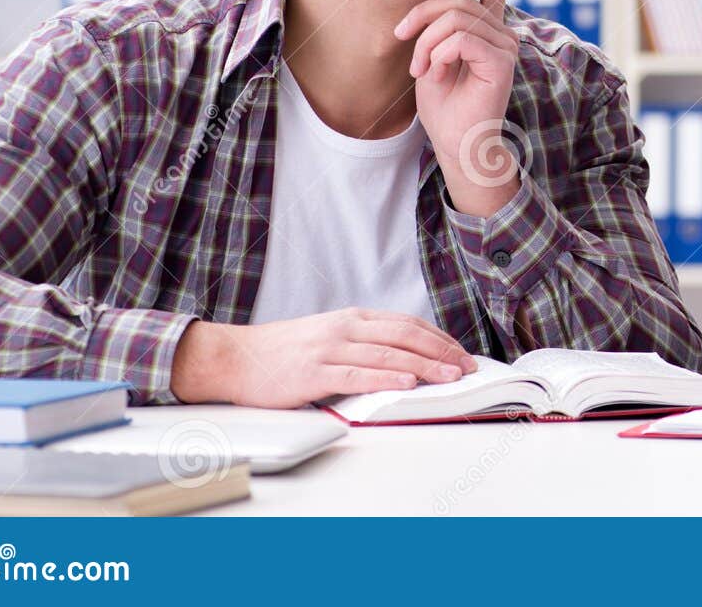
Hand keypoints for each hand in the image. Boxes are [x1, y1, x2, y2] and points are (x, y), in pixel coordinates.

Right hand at [171, 308, 478, 407]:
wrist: (234, 357)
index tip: (461, 353)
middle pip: (405, 336)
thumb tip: (402, 360)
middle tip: (467, 366)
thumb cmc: (281, 352)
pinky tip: (407, 383)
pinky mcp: (314, 372)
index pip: (406, 324)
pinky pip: (357, 375)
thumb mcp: (327, 336)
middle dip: (441, 351)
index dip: (438, 338)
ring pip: (388, 355)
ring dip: (424, 366)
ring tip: (450, 377)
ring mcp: (329, 349)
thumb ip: (361, 343)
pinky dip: (386, 379)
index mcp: (351, 318)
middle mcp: (345, 328)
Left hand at [395, 0, 524, 215]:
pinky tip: (435, 72)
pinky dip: (438, 53)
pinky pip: (461, 38)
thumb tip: (437, 10)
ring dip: (426, 41)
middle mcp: (501, 32)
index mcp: (485, 29)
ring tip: (420, 68)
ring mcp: (505, 45)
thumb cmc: (443, 107)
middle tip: (403, 42)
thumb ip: (439, 30)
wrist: (457, 143)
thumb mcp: (431, 58)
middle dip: (421, 16)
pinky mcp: (502, 61)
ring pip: (456, 17)